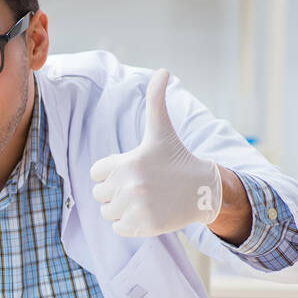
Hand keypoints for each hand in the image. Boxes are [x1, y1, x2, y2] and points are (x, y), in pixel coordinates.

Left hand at [90, 69, 222, 236]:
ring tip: (144, 199)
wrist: (202, 189)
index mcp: (128, 161)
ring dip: (121, 208)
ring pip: (108, 212)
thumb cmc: (176, 157)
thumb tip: (163, 70)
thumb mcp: (162, 129)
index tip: (131, 170)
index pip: (96, 173)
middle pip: (100, 194)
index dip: (110, 172)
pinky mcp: (143, 225)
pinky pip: (117, 228)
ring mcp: (136, 206)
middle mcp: (130, 184)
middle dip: (115, 191)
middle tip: (140, 186)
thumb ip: (156, 100)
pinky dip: (128, 224)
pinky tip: (146, 212)